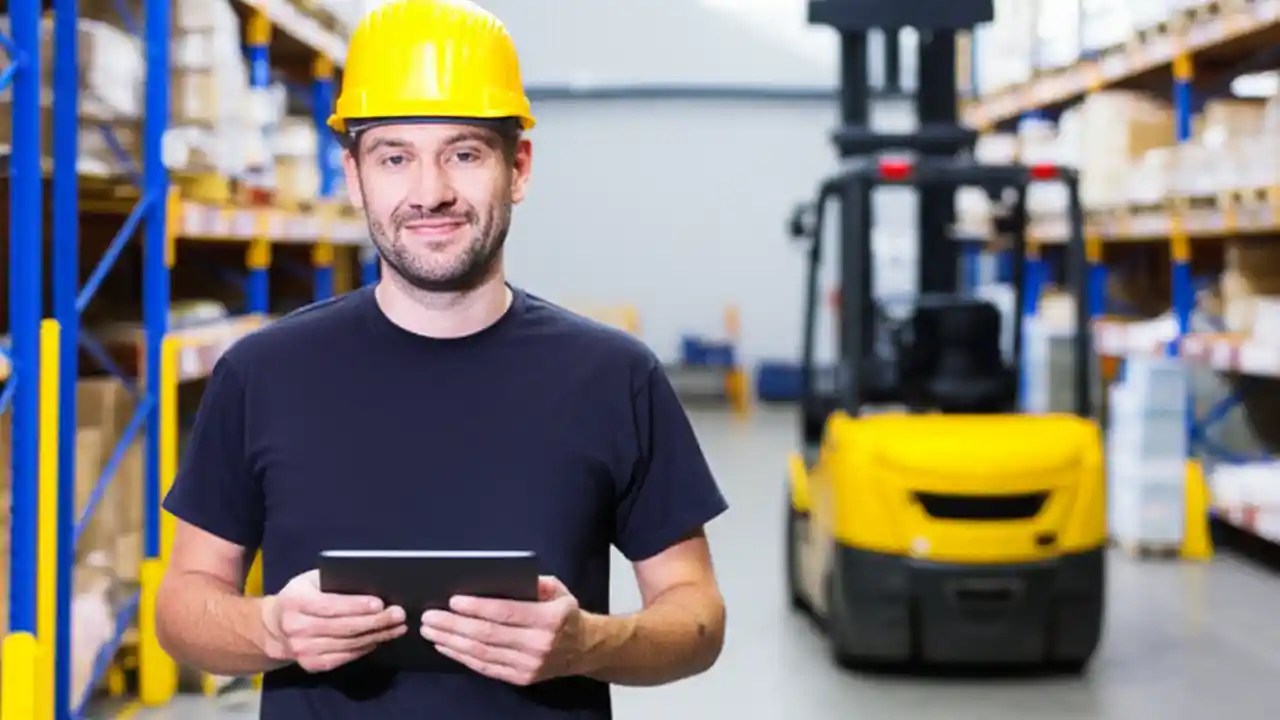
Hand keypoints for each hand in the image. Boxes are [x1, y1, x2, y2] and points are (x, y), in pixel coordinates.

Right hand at [260, 569, 406, 672]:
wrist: (276, 626)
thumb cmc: (302, 596)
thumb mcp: (311, 580)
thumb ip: (334, 581)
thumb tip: (371, 583)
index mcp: (296, 601)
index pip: (330, 606)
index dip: (356, 606)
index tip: (380, 603)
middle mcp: (296, 628)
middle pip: (343, 627)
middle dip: (375, 622)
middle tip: (399, 615)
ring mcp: (303, 650)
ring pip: (347, 644)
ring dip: (377, 636)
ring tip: (397, 627)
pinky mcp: (311, 665)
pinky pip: (344, 657)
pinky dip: (365, 648)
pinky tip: (380, 639)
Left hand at [420, 575, 587, 685]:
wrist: (584, 650)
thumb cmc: (565, 615)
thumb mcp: (559, 591)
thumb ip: (537, 583)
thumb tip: (506, 575)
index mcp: (549, 619)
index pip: (506, 612)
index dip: (477, 607)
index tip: (453, 600)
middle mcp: (538, 644)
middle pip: (488, 634)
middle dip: (454, 625)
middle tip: (430, 616)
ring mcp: (528, 665)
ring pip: (482, 653)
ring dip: (451, 642)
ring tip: (430, 630)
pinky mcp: (520, 678)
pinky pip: (485, 668)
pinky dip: (462, 657)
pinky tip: (445, 646)